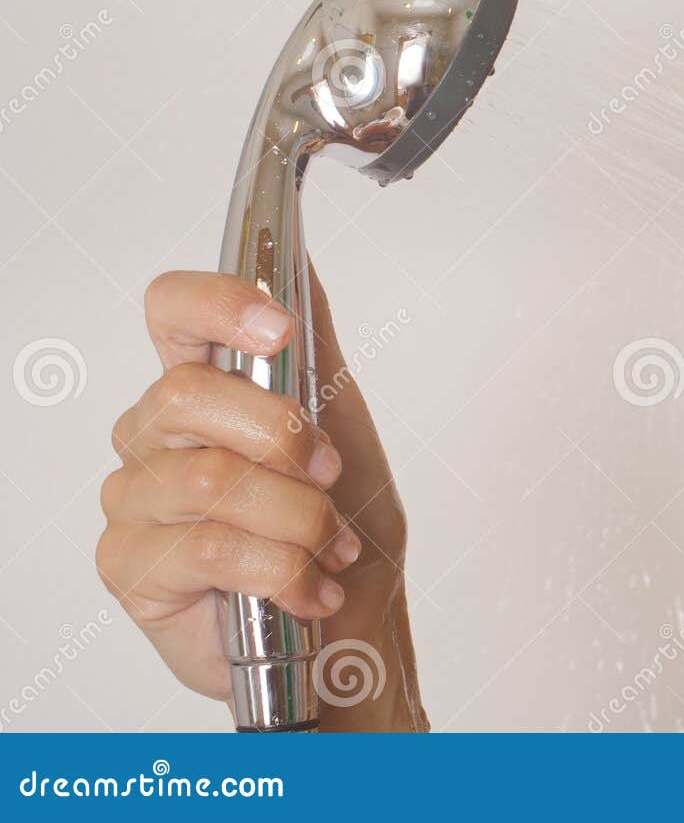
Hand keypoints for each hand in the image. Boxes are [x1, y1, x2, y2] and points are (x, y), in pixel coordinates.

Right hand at [95, 265, 409, 716]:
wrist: (349, 629)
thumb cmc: (340, 526)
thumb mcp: (344, 421)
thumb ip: (312, 345)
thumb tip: (297, 260)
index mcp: (202, 389)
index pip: (170, 311)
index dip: (217, 305)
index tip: (278, 329)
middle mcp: (153, 437)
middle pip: (187, 396)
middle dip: (284, 438)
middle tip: (329, 476)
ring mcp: (133, 502)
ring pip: (210, 481)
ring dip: (298, 518)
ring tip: (328, 548)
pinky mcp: (129, 569)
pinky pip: (212, 549)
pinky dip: (285, 571)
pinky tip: (308, 590)